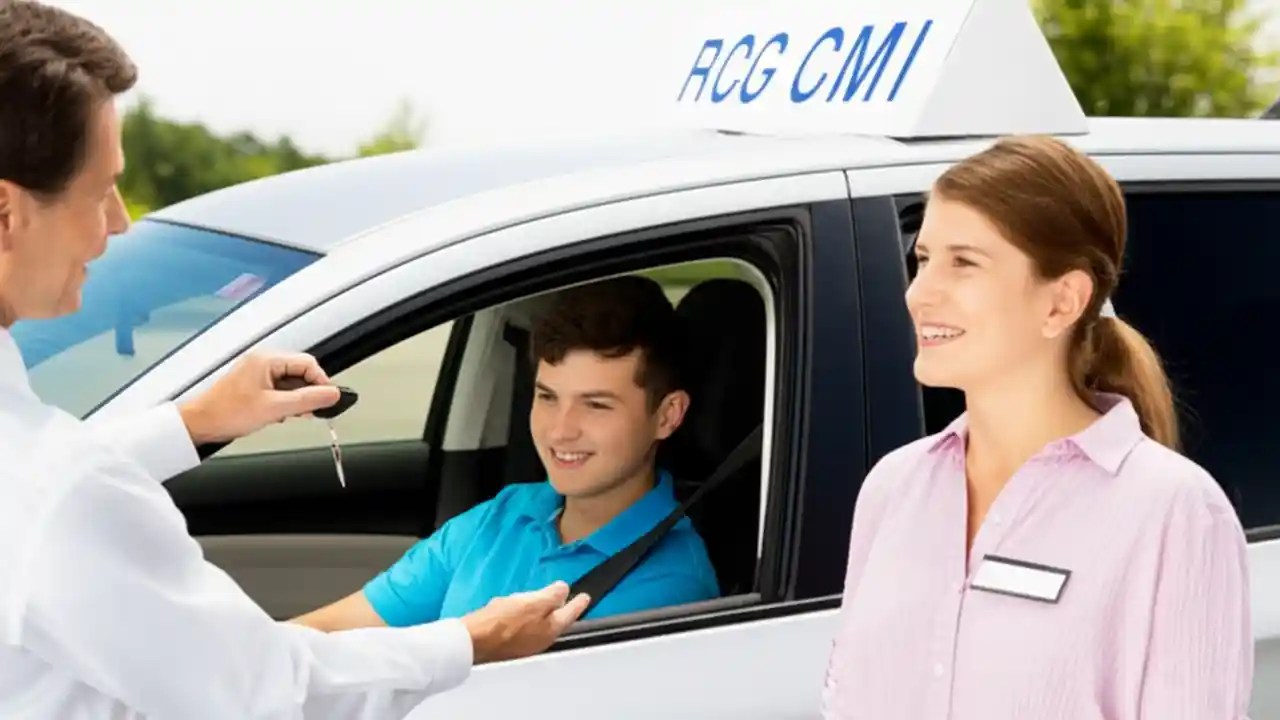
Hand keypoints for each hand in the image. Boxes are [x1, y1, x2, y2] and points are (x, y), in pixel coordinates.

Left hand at [178, 351, 340, 444]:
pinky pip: (278, 390)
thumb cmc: (226, 413)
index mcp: (267, 360)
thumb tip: (332, 394)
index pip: (307, 364)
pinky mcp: (253, 386)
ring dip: (295, 400)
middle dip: (308, 393)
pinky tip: (278, 415)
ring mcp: (257, 373)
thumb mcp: (274, 408)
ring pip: (290, 383)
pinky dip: (284, 402)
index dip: (320, 382)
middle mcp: (262, 362)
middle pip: (300, 372)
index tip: (327, 400)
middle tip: (310, 410)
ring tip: (290, 415)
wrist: (199, 425)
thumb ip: (307, 400)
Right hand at [460, 581, 590, 663]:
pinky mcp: (510, 644)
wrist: (473, 641)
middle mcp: (541, 639)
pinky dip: (528, 617)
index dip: (579, 603)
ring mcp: (526, 644)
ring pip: (541, 625)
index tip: (585, 597)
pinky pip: (526, 627)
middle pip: (556, 621)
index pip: (570, 613)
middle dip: (561, 608)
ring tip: (543, 601)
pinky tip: (519, 611)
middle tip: (566, 598)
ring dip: (544, 612)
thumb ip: (551, 596)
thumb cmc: (502, 622)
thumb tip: (564, 590)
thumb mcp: (531, 603)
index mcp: (550, 629)